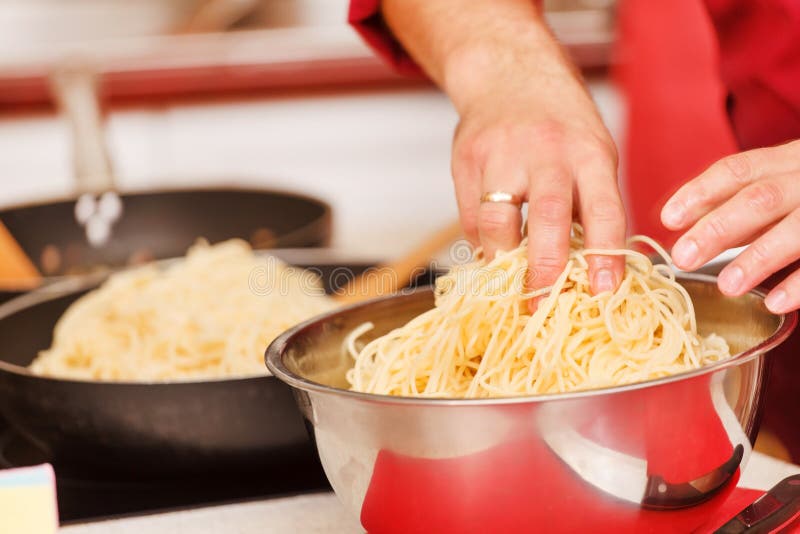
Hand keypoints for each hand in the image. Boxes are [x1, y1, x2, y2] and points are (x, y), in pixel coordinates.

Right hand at [381, 0, 626, 295]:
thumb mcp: (592, 153)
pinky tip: (490, 250)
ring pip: (496, 223)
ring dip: (501, 261)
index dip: (604, 256)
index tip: (602, 293)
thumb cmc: (559, 125)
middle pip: (546, 221)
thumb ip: (589, 205)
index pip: (604, 212)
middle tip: (540, 306)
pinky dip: (480, 243)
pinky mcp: (466, 161)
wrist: (508, 74)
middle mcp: (547, 154)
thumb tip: (588, 272)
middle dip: (544, 272)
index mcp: (589, 154)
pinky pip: (469, 217)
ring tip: (508, 283)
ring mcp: (501, 156)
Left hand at [662, 139, 799, 312]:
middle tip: (683, 257)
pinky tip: (775, 302)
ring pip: (798, 227)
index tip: (668, 218)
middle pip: (761, 198)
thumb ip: (741, 200)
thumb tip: (680, 221)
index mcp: (791, 160)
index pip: (738, 169)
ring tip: (727, 285)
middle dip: (718, 228)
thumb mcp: (784, 182)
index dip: (701, 192)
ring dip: (759, 257)